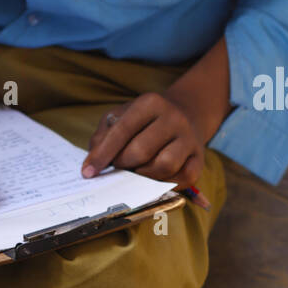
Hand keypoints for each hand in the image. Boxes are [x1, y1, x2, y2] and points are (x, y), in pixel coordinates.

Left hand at [81, 92, 204, 189]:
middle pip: (141, 151)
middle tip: (116, 167)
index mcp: (150, 102)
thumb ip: (103, 135)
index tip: (88, 172)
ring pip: (163, 167)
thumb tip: (94, 161)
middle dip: (122, 165)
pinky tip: (154, 178)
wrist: (186, 114)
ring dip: (143, 176)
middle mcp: (173, 118)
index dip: (103, 154)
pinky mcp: (199, 159)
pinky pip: (181, 180)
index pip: (122, 130)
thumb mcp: (121, 115)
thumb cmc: (145, 119)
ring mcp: (189, 138)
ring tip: (135, 171)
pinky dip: (164, 184)